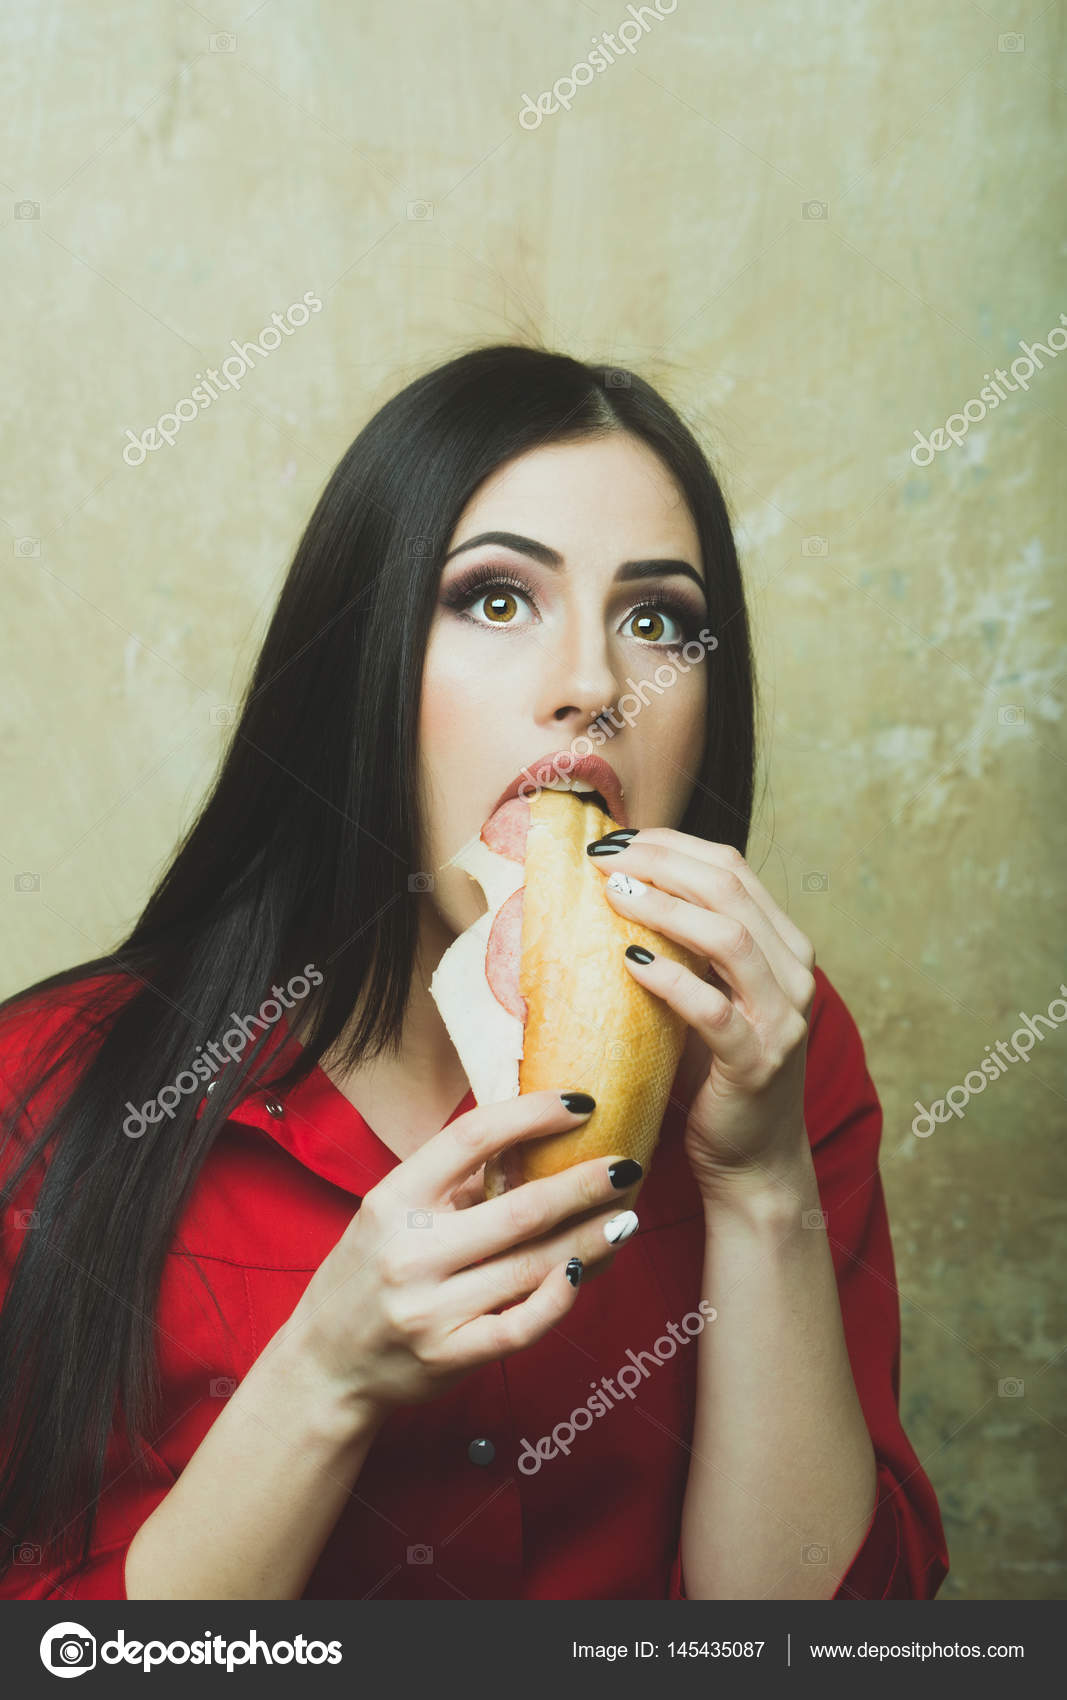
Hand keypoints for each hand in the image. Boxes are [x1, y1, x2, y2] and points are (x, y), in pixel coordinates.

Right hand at [285, 1090, 643, 1418]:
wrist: (325, 1364)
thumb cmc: (368, 1274)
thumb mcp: (391, 1212)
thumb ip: (454, 1183)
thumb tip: (533, 1141)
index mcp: (393, 1198)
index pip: (473, 1137)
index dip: (533, 1114)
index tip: (580, 1103)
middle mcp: (410, 1250)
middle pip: (519, 1207)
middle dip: (584, 1184)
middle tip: (627, 1165)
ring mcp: (429, 1308)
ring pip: (531, 1266)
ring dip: (590, 1239)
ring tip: (625, 1217)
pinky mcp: (449, 1355)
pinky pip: (520, 1324)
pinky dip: (559, 1298)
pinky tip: (584, 1273)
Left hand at [589, 829, 816, 1199]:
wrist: (751, 1157)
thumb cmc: (714, 1070)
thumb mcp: (703, 991)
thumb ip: (681, 945)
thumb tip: (612, 887)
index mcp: (783, 945)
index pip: (731, 868)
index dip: (672, 845)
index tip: (617, 839)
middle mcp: (794, 973)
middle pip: (729, 889)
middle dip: (662, 863)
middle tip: (604, 857)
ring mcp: (782, 1018)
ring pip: (729, 937)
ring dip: (665, 908)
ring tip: (614, 894)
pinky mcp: (756, 1062)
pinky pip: (713, 1010)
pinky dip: (670, 979)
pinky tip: (630, 962)